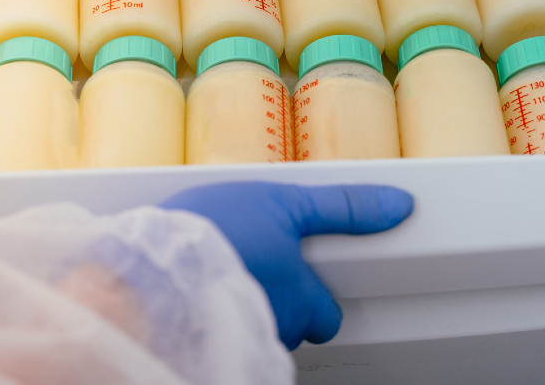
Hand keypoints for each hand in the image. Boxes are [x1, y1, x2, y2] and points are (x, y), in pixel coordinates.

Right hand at [160, 181, 413, 349]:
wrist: (146, 264)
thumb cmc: (214, 231)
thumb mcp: (285, 201)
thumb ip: (341, 207)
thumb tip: (398, 204)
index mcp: (302, 299)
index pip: (327, 317)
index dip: (316, 297)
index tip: (301, 277)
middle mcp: (276, 328)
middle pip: (288, 325)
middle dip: (274, 301)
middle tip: (250, 266)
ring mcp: (240, 336)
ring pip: (252, 327)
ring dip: (239, 305)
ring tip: (214, 272)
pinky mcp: (203, 342)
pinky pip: (217, 331)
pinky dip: (207, 314)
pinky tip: (190, 290)